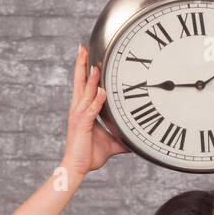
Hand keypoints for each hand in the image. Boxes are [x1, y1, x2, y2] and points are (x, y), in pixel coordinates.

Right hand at [60, 44, 130, 177]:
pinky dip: (97, 100)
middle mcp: (77, 109)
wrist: (77, 167)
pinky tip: (103, 91)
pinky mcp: (82, 124)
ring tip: (96, 63)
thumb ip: (122, 138)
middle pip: (79, 82)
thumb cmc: (89, 155)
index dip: (85, 70)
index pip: (83, 85)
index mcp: (81, 110)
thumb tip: (136, 140)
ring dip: (91, 78)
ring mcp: (78, 116)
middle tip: (83, 47)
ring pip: (85, 92)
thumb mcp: (111, 144)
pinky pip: (91, 110)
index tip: (88, 56)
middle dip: (81, 64)